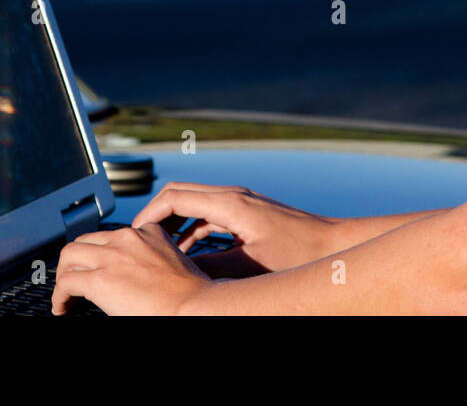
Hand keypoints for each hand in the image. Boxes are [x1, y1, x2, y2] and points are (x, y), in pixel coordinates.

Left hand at [52, 223, 211, 314]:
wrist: (192, 307)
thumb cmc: (190, 294)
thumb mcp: (174, 261)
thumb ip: (151, 258)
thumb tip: (133, 276)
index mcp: (148, 232)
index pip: (112, 236)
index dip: (101, 254)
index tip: (99, 269)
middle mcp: (128, 238)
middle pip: (85, 241)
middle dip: (77, 260)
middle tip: (75, 279)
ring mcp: (112, 257)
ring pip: (69, 255)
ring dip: (63, 274)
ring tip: (66, 292)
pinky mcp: (100, 280)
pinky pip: (65, 283)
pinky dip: (59, 297)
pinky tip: (63, 307)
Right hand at [132, 181, 336, 277]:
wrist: (332, 244)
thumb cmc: (298, 254)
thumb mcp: (247, 266)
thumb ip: (209, 266)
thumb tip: (177, 272)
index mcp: (229, 203)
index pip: (173, 197)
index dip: (148, 216)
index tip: (134, 238)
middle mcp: (233, 196)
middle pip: (179, 194)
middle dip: (156, 217)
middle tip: (140, 244)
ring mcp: (241, 202)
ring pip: (194, 204)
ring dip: (174, 225)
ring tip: (159, 253)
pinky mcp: (248, 212)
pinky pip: (210, 214)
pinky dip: (193, 229)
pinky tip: (189, 254)